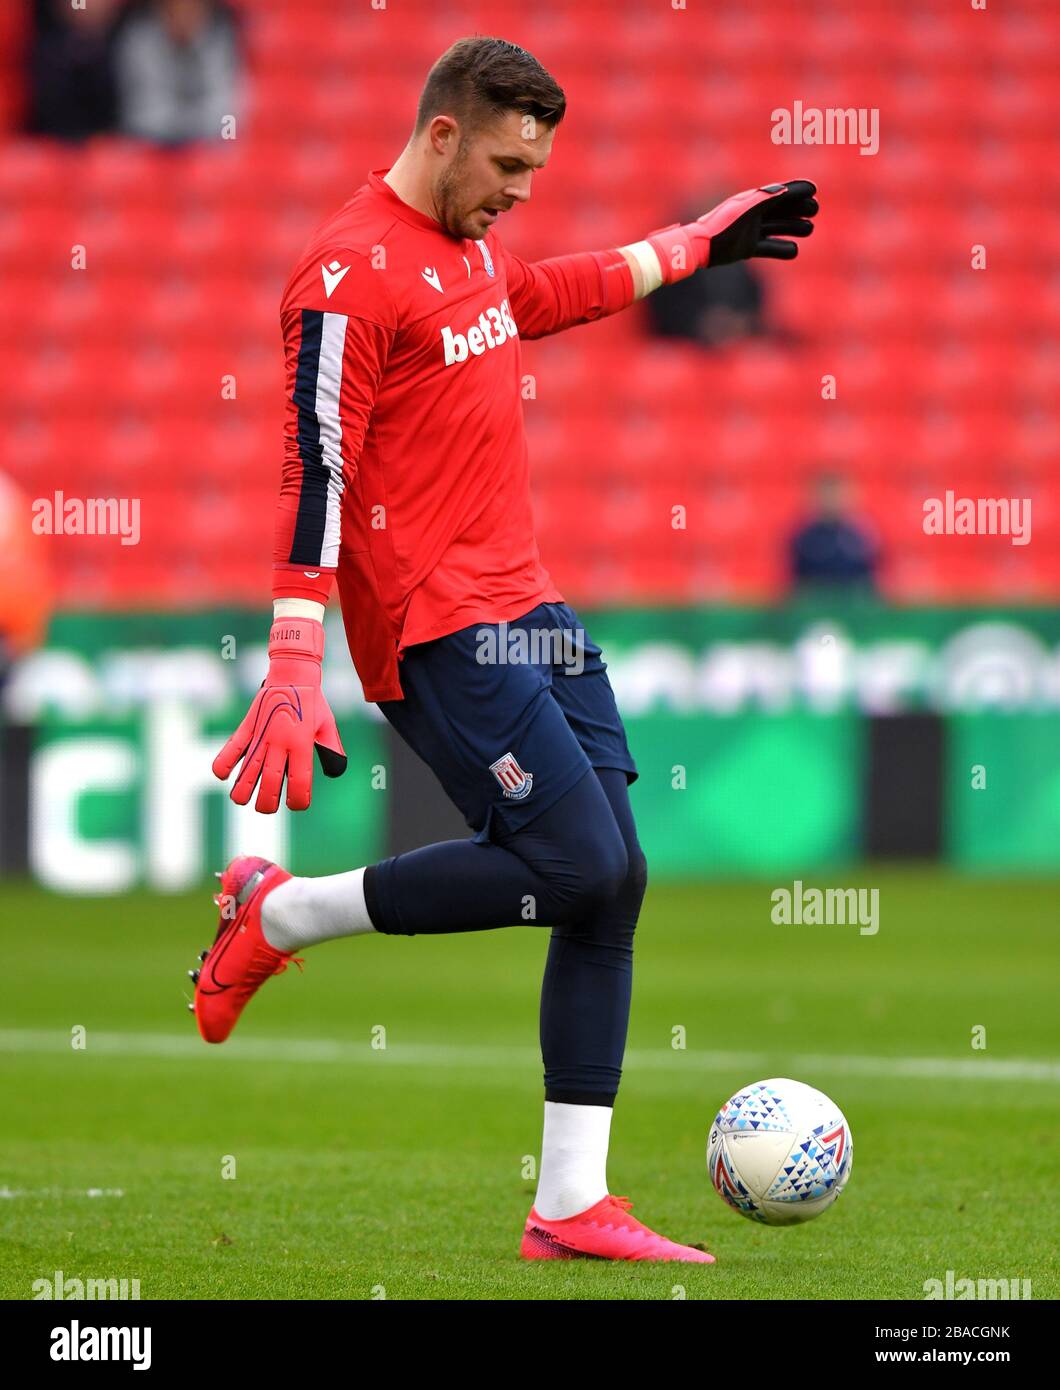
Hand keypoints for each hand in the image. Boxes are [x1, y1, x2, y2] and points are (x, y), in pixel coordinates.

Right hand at [212, 618, 346, 812]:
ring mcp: (261, 736)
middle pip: (269, 788)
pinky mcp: (246, 728)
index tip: (296, 803)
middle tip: (268, 806)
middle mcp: (280, 744)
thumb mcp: (327, 726)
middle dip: (267, 805)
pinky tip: (226, 775)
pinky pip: (229, 752)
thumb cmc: (312, 703)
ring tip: (245, 798)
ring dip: (242, 793)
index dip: (298, 802)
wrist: (292, 675)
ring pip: (245, 776)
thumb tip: (334, 773)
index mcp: (302, 745)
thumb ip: (331, 750)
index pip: (299, 785)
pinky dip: (222, 767)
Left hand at [647, 179, 818, 281]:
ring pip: (779, 228)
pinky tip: (794, 251)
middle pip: (783, 210)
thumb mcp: (747, 208)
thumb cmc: (722, 224)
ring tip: (809, 229)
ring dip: (794, 228)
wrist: (701, 247)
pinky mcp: (748, 248)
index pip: (781, 194)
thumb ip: (768, 197)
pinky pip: (770, 248)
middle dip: (800, 209)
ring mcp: (752, 231)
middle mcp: (755, 214)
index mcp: (756, 200)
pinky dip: (782, 249)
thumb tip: (790, 188)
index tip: (814, 191)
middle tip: (814, 211)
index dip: (798, 192)